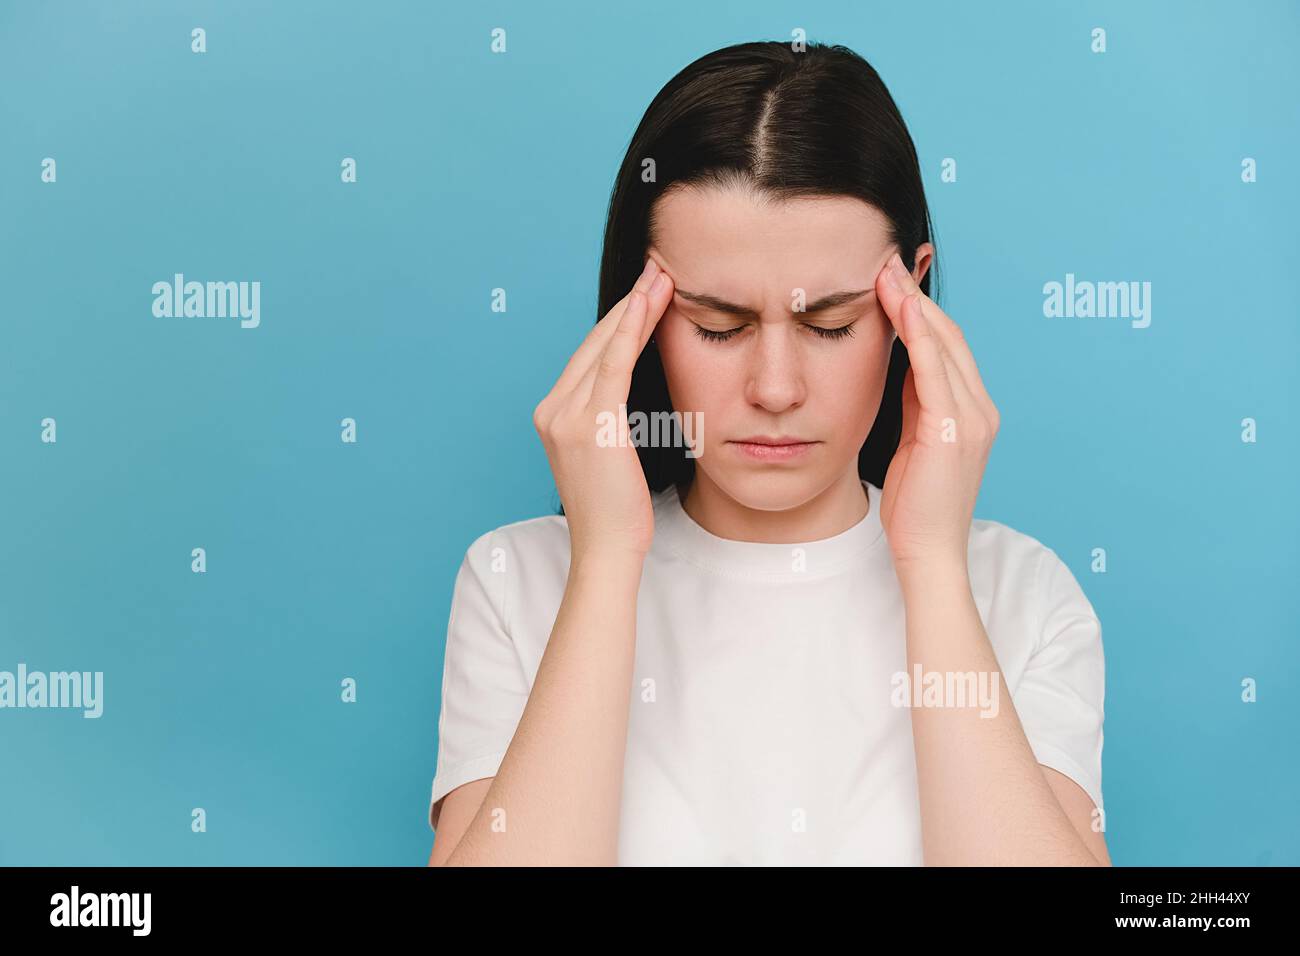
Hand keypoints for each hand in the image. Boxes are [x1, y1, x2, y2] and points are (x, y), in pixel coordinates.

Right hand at [532, 257, 674, 559]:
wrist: (607, 550)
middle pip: (594, 344)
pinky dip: (632, 329)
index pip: (590, 357)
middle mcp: (552, 410)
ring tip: (662, 276)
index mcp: (553, 415)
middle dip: (628, 304)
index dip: (618, 321)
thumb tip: (630, 397)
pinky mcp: (590, 425)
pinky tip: (650, 303)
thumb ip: (609, 420)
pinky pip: (613, 365)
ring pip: (604, 347)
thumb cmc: (616, 512)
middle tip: (657, 269)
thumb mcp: (608, 456)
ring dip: (635, 307)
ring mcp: (566, 416)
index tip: (644, 293)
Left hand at [873, 252, 999, 571]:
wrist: (929, 552)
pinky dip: (918, 333)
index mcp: (972, 411)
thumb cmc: (916, 507)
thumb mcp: (915, 443)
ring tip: (885, 271)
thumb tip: (901, 367)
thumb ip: (916, 404)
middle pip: (949, 335)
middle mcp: (980, 408)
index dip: (921, 309)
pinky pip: (934, 369)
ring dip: (914, 303)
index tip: (893, 279)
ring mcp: (972, 418)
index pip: (948, 346)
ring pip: (943, 343)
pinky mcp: (953, 429)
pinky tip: (899, 306)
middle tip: (886, 260)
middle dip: (917, 296)